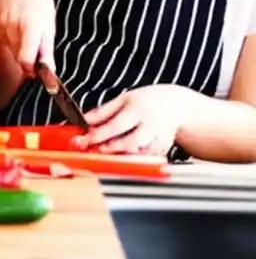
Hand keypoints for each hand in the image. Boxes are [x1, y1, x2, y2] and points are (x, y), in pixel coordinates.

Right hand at [0, 0, 55, 78]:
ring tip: (25, 31)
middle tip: (35, 45)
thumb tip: (49, 72)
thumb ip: (47, 50)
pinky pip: (2, 41)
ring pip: (10, 49)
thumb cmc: (38, 0)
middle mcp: (11, 27)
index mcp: (29, 27)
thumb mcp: (49, 24)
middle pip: (17, 56)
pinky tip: (15, 27)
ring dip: (18, 47)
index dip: (31, 68)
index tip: (37, 68)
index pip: (25, 60)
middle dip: (27, 57)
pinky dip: (10, 40)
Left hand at [75, 85, 191, 155]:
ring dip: (125, 156)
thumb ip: (103, 111)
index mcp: (138, 109)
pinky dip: (136, 159)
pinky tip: (128, 154)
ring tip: (113, 152)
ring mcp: (160, 138)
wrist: (175, 104)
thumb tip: (84, 120)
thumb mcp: (123, 99)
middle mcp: (151, 125)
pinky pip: (149, 159)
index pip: (117, 125)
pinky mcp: (165, 149)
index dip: (100, 135)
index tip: (86, 140)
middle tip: (100, 149)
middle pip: (133, 142)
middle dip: (114, 148)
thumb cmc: (146, 101)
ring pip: (142, 154)